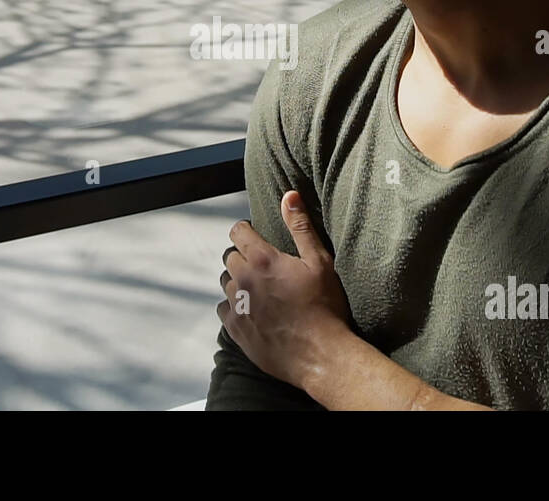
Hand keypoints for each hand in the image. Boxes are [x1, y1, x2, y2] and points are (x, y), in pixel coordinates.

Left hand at [216, 190, 354, 390]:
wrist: (320, 355)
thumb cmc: (324, 307)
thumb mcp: (320, 262)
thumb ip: (300, 227)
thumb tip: (289, 195)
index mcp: (262, 259)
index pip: (237, 232)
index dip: (246, 231)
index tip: (256, 237)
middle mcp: (243, 279)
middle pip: (230, 257)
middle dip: (243, 256)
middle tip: (264, 267)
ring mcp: (236, 305)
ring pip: (226, 282)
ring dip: (238, 281)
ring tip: (260, 290)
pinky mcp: (235, 329)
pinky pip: (224, 308)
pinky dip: (234, 306)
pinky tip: (253, 310)